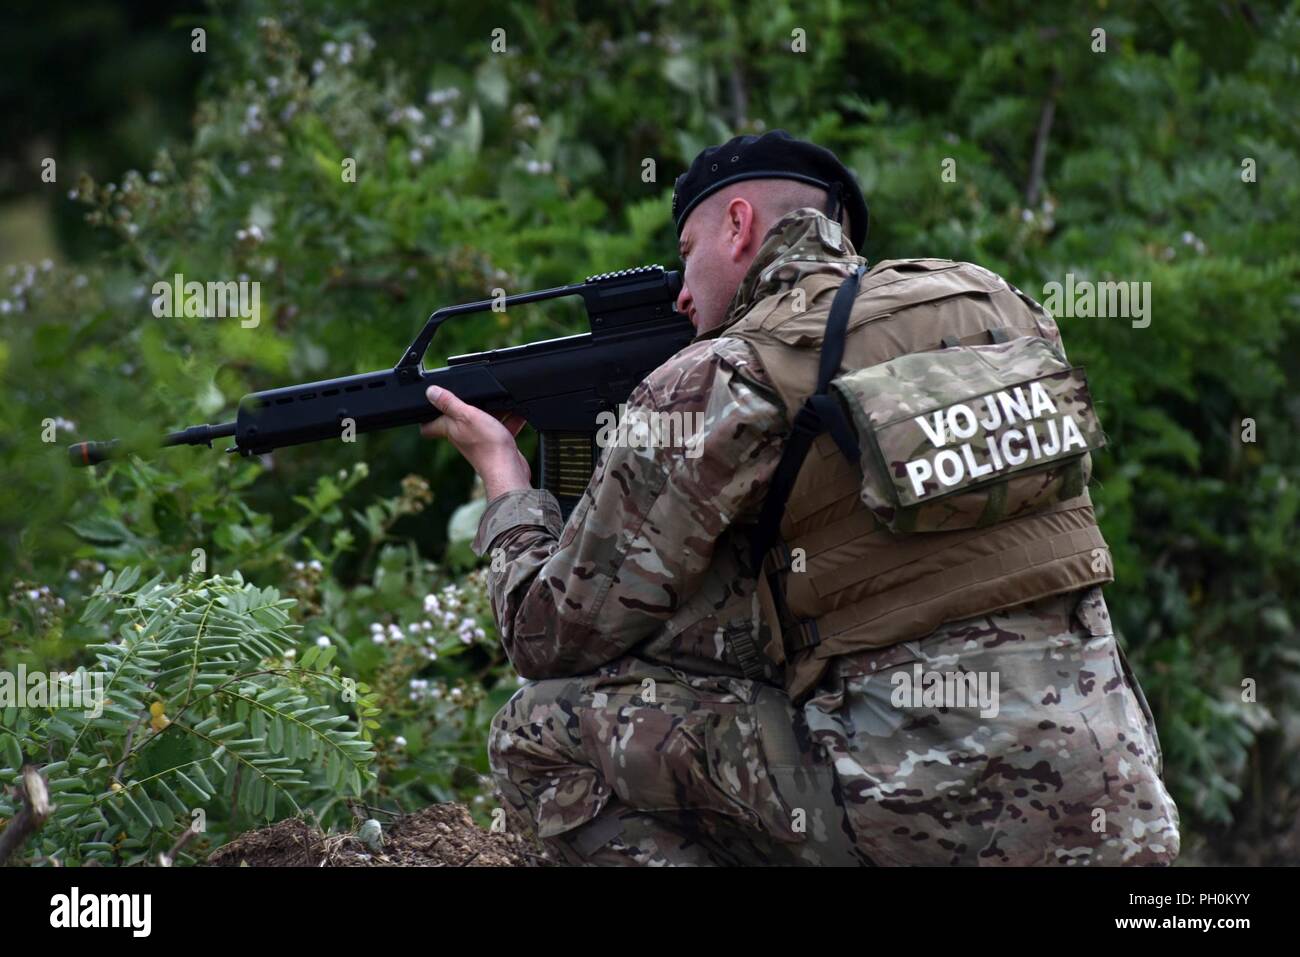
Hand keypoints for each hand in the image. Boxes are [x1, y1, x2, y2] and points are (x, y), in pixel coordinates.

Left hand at [421, 385, 531, 500]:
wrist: (508, 469)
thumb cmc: (486, 446)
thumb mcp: (466, 416)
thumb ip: (449, 403)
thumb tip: (430, 392)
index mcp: (451, 429)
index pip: (430, 426)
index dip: (427, 416)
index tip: (429, 405)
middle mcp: (463, 436)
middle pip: (459, 419)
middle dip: (464, 406)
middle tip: (470, 395)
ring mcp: (480, 441)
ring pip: (482, 421)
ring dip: (491, 410)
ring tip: (499, 399)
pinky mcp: (497, 445)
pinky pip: (501, 428)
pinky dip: (509, 419)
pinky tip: (517, 411)